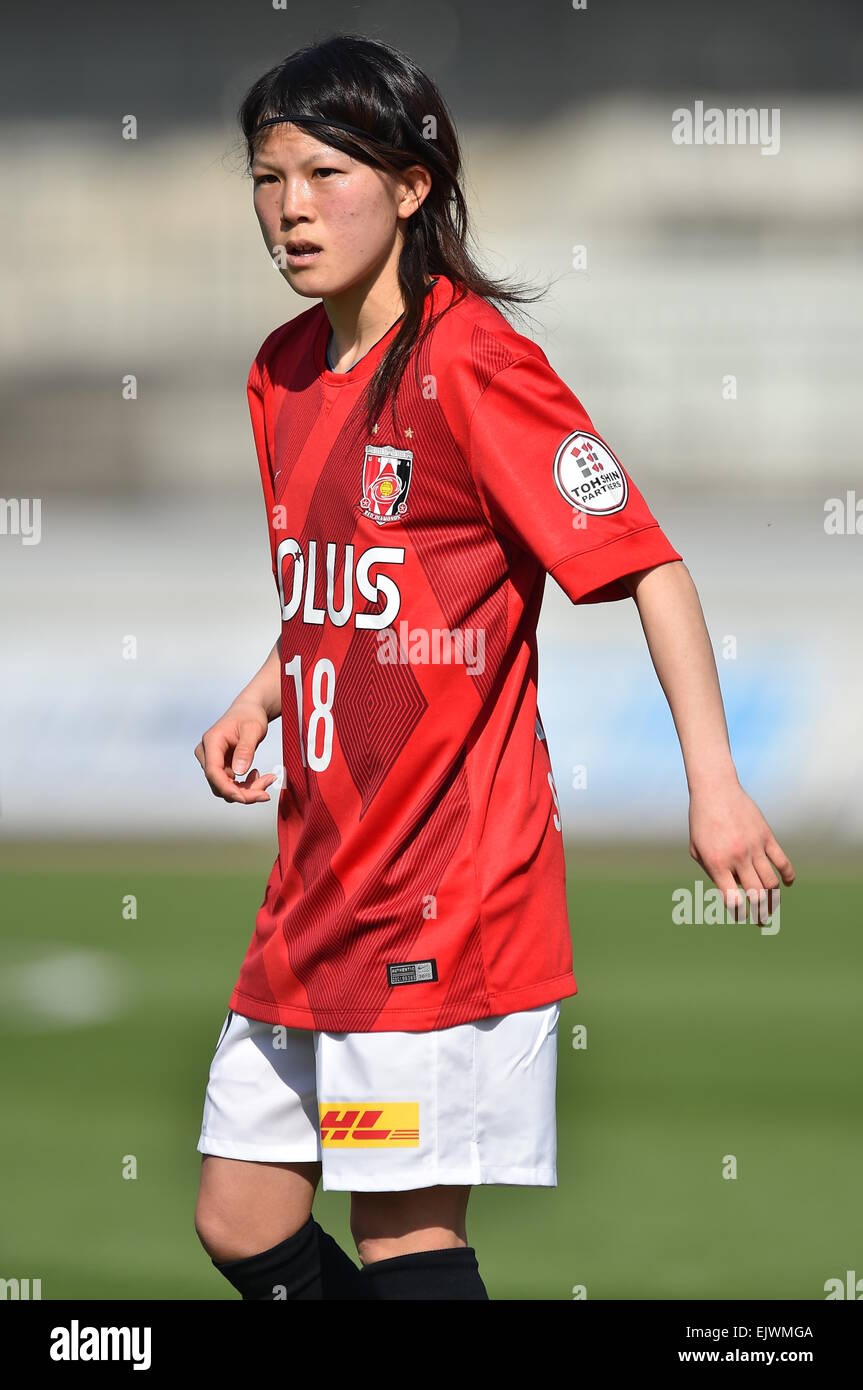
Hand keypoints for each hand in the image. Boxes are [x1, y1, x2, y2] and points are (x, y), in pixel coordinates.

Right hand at [194, 700, 277, 803]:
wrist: (248, 710)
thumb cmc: (250, 716)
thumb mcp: (253, 729)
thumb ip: (246, 749)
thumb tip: (239, 771)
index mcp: (211, 742)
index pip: (213, 771)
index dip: (227, 788)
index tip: (246, 798)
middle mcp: (206, 753)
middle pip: (219, 784)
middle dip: (244, 792)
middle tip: (267, 791)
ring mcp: (212, 762)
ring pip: (226, 788)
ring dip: (247, 790)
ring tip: (268, 779)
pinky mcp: (220, 767)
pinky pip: (231, 784)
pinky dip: (246, 786)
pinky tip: (257, 776)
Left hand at [689, 776, 794, 923]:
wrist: (715, 791)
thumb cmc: (701, 822)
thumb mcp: (696, 850)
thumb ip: (712, 872)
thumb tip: (733, 889)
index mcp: (717, 864)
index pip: (732, 899)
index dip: (738, 913)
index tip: (741, 916)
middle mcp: (737, 858)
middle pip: (756, 894)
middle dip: (760, 912)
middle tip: (762, 921)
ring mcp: (754, 847)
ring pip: (771, 881)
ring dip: (773, 897)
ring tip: (771, 904)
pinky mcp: (767, 836)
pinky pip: (782, 861)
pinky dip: (787, 875)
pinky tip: (786, 884)